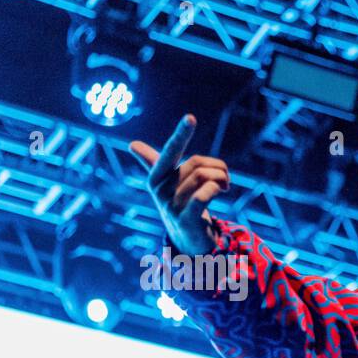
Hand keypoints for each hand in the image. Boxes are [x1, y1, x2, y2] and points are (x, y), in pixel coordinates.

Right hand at [128, 114, 230, 256]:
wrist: (187, 240)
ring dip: (222, 179)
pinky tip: (222, 191)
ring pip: (204, 177)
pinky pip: (203, 195)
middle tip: (226, 177)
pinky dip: (216, 188)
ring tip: (226, 186)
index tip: (191, 117)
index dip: (181, 135)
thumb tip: (132, 145)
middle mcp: (161, 189)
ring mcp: (171, 205)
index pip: (171, 151)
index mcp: (157, 176)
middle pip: (197, 164)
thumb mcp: (167, 183)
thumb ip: (153, 163)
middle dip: (218, 167)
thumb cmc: (180, 205)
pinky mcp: (185, 219)